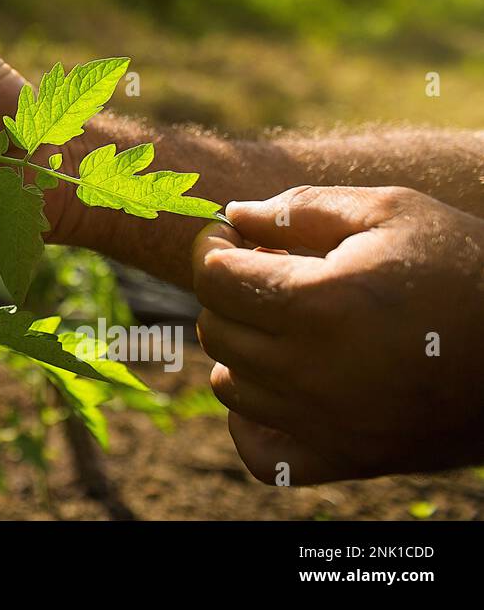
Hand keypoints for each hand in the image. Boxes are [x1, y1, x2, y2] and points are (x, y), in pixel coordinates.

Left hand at [193, 184, 483, 483]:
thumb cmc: (464, 270)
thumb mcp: (392, 212)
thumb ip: (302, 209)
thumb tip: (235, 216)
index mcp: (318, 305)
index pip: (213, 278)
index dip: (212, 247)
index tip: (232, 236)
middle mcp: (311, 372)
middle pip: (217, 328)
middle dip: (231, 292)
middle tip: (270, 272)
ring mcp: (325, 424)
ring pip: (230, 384)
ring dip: (244, 348)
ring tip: (289, 324)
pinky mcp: (345, 460)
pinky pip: (259, 449)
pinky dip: (256, 419)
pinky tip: (286, 384)